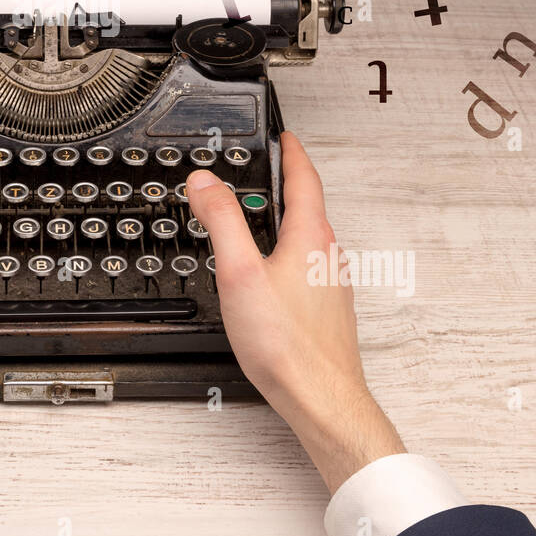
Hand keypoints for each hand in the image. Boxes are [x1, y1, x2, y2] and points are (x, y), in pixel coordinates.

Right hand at [186, 132, 404, 491]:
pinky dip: (283, 252)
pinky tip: (264, 273)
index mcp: (310, 236)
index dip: (291, 152)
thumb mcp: (240, 272)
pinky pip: (303, 264)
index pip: (304, 177)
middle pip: (305, 205)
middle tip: (261, 170)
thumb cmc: (287, 345)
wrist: (321, 398)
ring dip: (279, 220)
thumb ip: (222, 221)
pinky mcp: (325, 308)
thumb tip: (206, 182)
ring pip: (304, 237)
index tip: (283, 136)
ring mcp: (328, 282)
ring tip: (253, 217)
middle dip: (280, 184)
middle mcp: (326, 254)